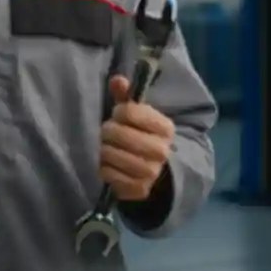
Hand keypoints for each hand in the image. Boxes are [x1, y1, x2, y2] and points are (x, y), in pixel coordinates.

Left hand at [100, 75, 174, 200]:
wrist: (155, 170)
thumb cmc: (140, 135)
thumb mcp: (137, 114)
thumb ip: (126, 96)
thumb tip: (117, 80)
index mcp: (165, 128)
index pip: (130, 111)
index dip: (119, 111)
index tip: (119, 115)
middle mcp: (162, 151)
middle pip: (119, 133)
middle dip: (108, 131)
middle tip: (109, 133)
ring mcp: (151, 172)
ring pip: (111, 154)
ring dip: (104, 150)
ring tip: (108, 148)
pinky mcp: (139, 190)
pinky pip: (108, 175)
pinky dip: (104, 168)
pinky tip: (109, 164)